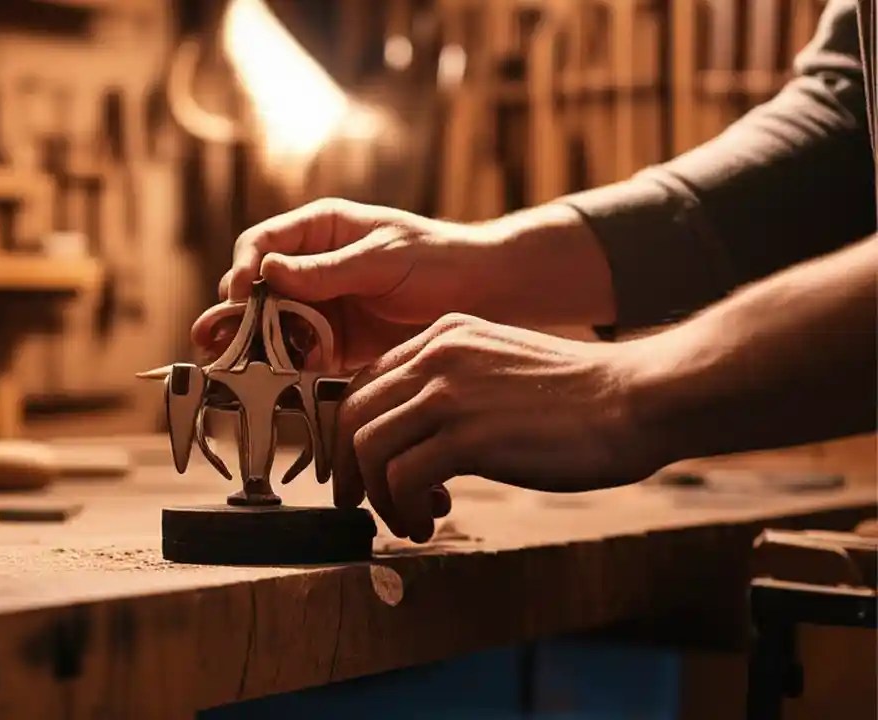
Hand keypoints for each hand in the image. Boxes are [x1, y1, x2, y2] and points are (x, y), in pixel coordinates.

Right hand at [191, 198, 506, 370]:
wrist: (485, 297)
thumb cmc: (438, 260)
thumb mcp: (382, 259)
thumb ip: (327, 271)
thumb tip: (267, 270)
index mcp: (320, 232)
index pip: (262, 243)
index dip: (244, 267)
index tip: (239, 292)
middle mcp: (311, 269)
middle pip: (255, 289)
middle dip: (232, 313)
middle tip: (212, 336)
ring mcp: (320, 309)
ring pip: (268, 326)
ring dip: (246, 344)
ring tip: (223, 362)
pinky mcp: (334, 345)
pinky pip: (297, 356)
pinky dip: (281, 368)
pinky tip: (270, 378)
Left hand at [333, 313, 659, 542]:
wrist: (636, 400)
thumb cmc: (580, 397)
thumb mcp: (499, 369)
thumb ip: (453, 388)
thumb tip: (415, 437)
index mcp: (441, 335)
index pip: (364, 383)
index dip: (351, 434)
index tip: (360, 471)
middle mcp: (435, 356)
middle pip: (352, 415)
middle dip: (349, 469)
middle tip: (362, 504)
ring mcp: (448, 394)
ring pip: (368, 449)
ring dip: (379, 497)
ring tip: (409, 521)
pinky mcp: (467, 436)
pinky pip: (400, 479)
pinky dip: (404, 509)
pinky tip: (429, 521)